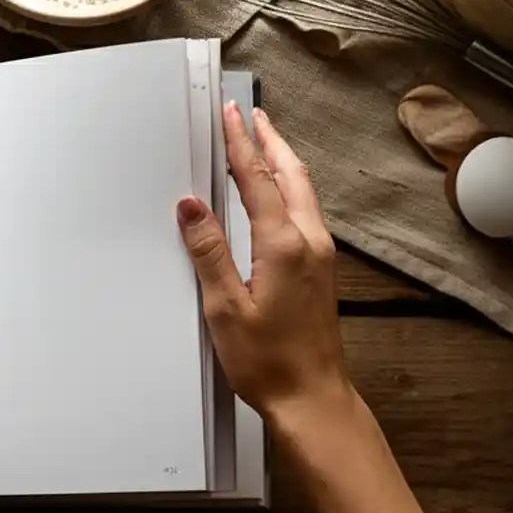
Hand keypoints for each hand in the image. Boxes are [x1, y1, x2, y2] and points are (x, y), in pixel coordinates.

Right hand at [176, 103, 349, 418]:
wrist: (313, 398)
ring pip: (303, 191)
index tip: (230, 115)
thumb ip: (209, 251)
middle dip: (270, 140)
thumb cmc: (269, 362)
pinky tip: (278, 193)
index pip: (258, 179)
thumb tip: (191, 207)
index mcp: (284, 245)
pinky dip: (289, 187)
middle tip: (251, 115)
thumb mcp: (224, 307)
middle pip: (291, 174)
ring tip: (265, 140)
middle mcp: (310, 242)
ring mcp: (321, 256)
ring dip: (282, 161)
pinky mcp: (321, 270)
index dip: (241, 144)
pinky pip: (306, 212)